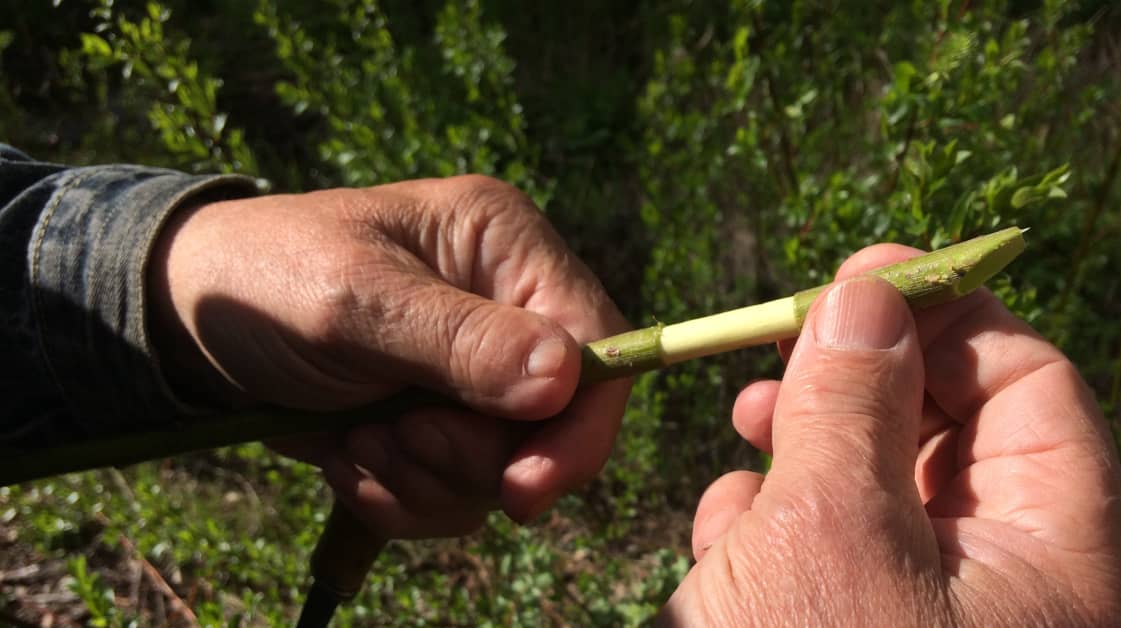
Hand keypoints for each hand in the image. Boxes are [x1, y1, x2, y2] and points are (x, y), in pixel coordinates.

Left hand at [149, 175, 630, 536]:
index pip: (595, 342)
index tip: (521, 491)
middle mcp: (508, 307)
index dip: (579, 425)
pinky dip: (402, 496)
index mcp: (505, 246)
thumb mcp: (357, 301)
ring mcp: (478, 372)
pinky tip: (350, 457)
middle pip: (556, 422)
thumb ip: (462, 339)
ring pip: (504, 470)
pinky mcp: (445, 422)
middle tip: (397, 440)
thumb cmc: (267, 279)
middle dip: (473, 456)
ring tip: (358, 441)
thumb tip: (567, 379)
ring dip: (427, 479)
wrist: (189, 322)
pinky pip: (457, 494)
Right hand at [662, 246, 1120, 625]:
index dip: (945, 315)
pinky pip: (830, 555)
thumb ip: (853, 400)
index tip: (858, 273)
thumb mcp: (830, 530)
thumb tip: (869, 288)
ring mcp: (924, 622)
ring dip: (802, 456)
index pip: (1029, 387)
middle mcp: (1007, 590)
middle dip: (855, 384)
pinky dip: (777, 526)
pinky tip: (726, 535)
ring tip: (742, 446)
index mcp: (1056, 560)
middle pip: (946, 434)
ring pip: (875, 491)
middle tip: (778, 349)